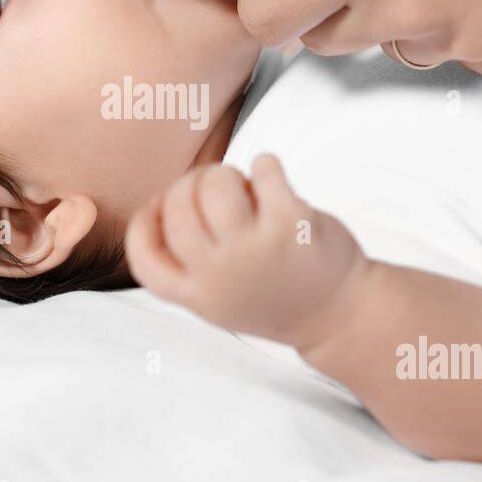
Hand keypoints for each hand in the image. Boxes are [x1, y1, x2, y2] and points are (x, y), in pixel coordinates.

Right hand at [125, 154, 363, 351]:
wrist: (339, 316)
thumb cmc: (273, 293)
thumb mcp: (218, 295)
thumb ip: (190, 259)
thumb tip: (164, 196)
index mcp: (195, 294)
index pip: (142, 253)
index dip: (145, 220)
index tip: (161, 205)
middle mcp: (218, 275)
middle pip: (177, 207)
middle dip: (192, 184)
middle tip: (216, 187)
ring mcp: (254, 251)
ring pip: (215, 185)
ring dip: (228, 174)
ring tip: (247, 188)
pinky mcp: (290, 227)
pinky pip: (262, 171)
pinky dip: (265, 164)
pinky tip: (271, 175)